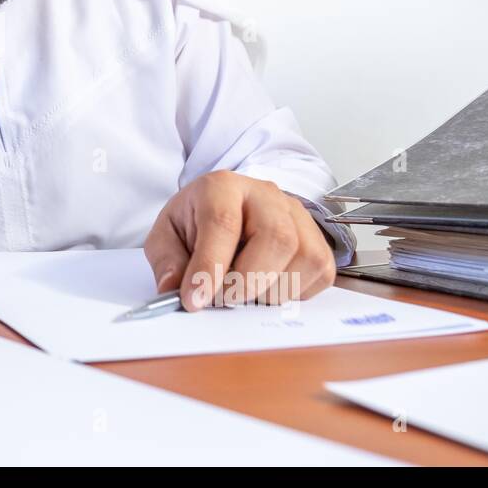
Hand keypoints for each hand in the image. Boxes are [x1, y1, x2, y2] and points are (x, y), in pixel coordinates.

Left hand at [142, 171, 337, 310]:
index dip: (210, 267)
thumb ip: (167, 261)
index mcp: (222, 187)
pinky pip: (320, 272)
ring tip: (245, 292)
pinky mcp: (318, 239)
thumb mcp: (167, 236)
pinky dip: (295, 292)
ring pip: (305, 256)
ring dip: (272, 290)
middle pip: (277, 237)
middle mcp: (266, 195)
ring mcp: (297, 215)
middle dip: (249, 280)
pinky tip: (268, 287)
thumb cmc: (195, 223)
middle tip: (225, 300)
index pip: (223, 223)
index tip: (195, 300)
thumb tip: (173, 288)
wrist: (223, 209)